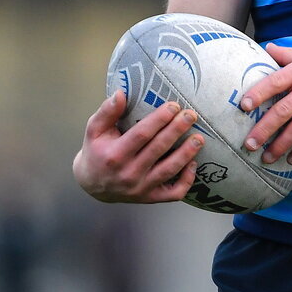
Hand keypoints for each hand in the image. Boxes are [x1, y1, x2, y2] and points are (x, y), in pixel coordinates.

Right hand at [72, 90, 204, 203]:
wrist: (92, 185)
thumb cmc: (96, 152)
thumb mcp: (94, 130)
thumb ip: (107, 111)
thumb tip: (121, 93)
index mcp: (114, 155)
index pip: (141, 134)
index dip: (160, 119)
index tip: (174, 105)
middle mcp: (128, 173)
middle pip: (158, 149)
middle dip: (177, 130)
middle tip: (191, 115)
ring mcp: (140, 188)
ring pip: (169, 170)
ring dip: (186, 153)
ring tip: (199, 138)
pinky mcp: (150, 198)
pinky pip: (173, 193)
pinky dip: (186, 180)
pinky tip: (193, 164)